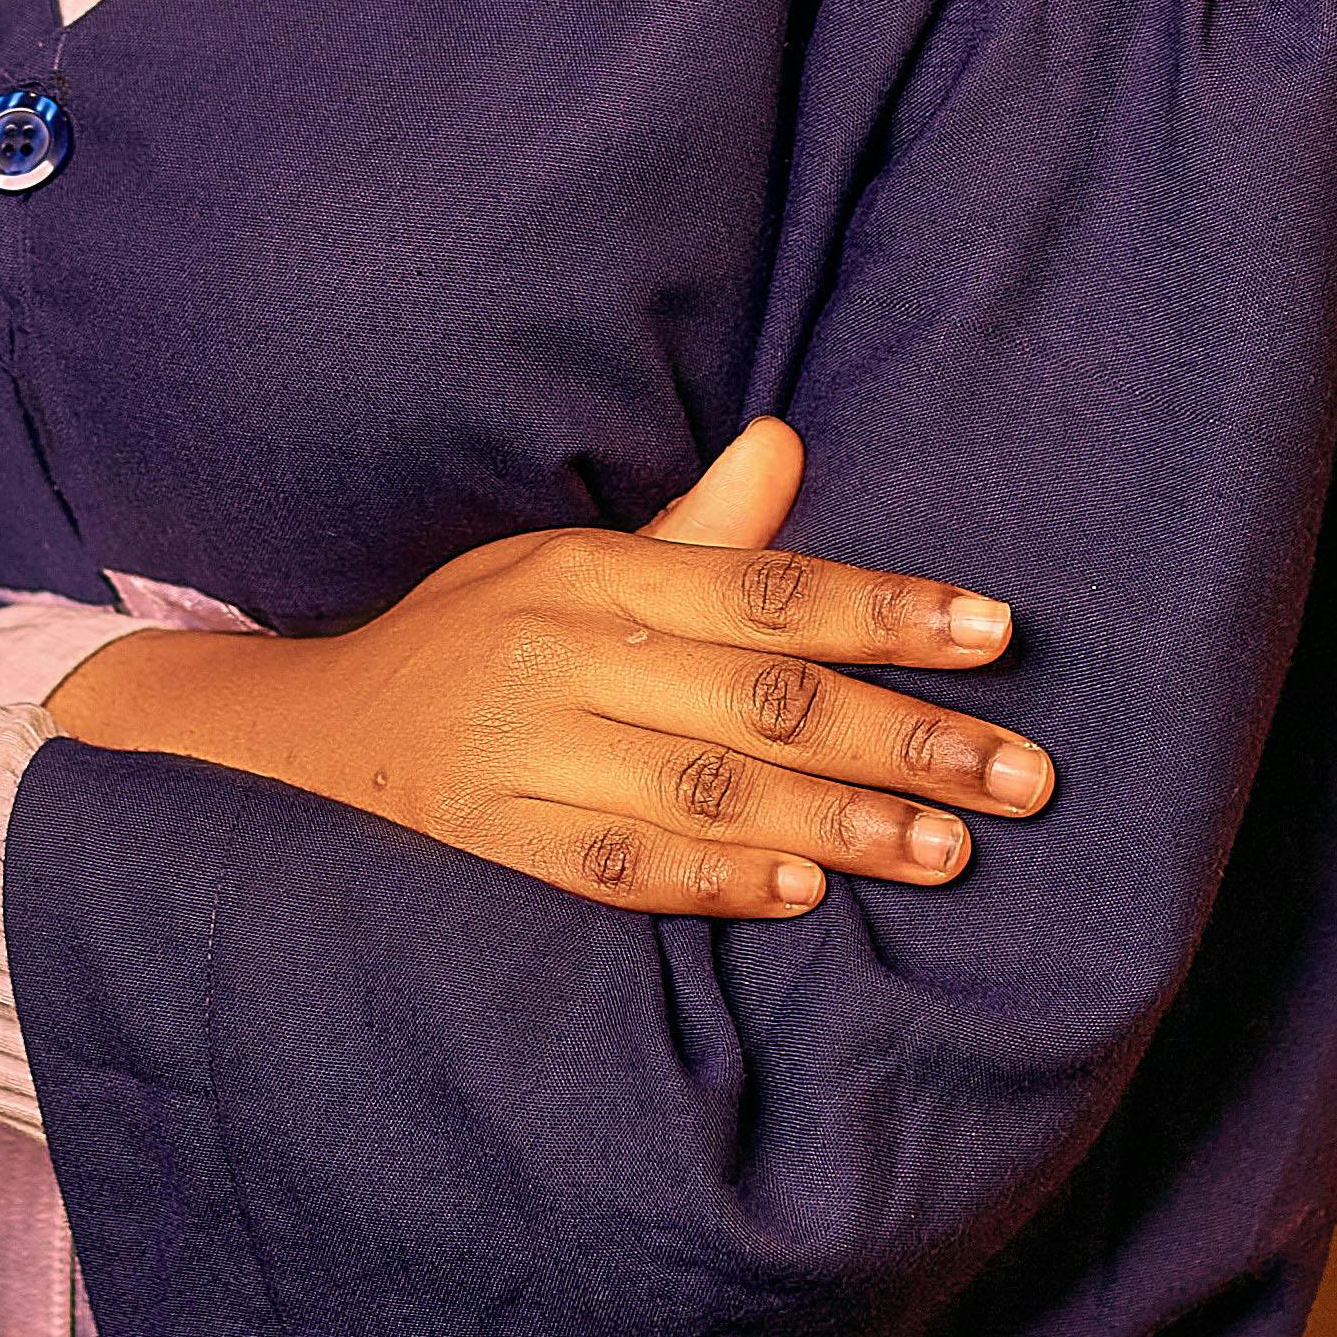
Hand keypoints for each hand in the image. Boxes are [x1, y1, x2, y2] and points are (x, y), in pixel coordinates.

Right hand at [43, 421, 1051, 920]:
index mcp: (595, 573)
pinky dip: (716, 878)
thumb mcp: (572, 561)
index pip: (767, 587)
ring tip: (951, 848)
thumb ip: (697, 529)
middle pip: (763, 697)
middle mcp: (564, 655)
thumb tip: (790, 442)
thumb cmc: (478, 635)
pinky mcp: (499, 844)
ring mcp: (528, 754)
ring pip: (708, 786)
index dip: (885, 609)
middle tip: (1024, 774)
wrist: (312, 724)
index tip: (997, 634)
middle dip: (904, 736)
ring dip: (840, 822)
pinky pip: (621, 864)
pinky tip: (803, 894)